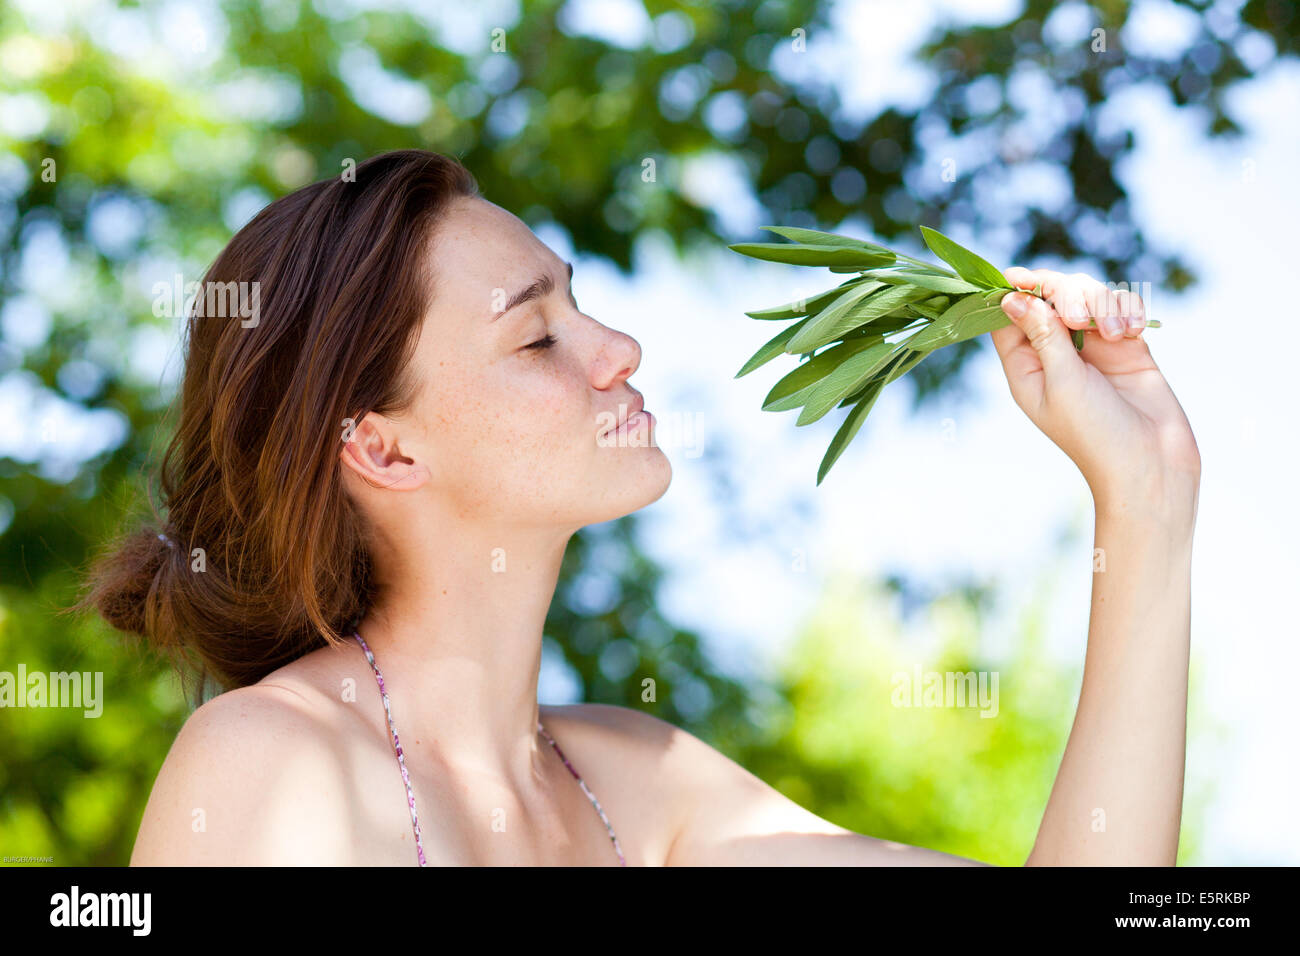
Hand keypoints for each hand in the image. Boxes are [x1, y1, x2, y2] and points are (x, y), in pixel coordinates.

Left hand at [989, 268, 1200, 517]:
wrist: (1152, 465)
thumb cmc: (1096, 433)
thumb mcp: (1062, 382)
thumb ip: (1042, 335)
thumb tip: (1010, 297)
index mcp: (1026, 366)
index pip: (1007, 316)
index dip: (1011, 292)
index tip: (1017, 275)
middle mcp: (1056, 353)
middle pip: (1049, 296)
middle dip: (1065, 294)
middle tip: (1079, 318)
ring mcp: (1093, 347)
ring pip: (1088, 295)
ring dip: (1102, 303)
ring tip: (1116, 333)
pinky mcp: (1127, 345)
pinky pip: (1121, 307)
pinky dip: (1127, 310)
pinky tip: (1134, 332)